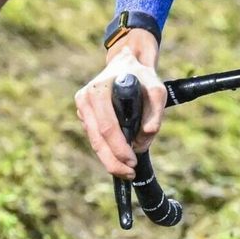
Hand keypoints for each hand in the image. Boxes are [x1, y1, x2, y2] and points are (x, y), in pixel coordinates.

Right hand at [75, 34, 165, 177]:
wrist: (127, 64)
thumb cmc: (142, 78)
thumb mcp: (157, 90)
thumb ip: (155, 113)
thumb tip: (144, 137)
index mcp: (98, 91)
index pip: (107, 126)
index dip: (119, 148)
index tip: (132, 161)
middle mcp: (85, 98)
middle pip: (97, 139)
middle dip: (113, 161)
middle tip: (129, 174)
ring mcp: (82, 107)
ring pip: (94, 141)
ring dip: (109, 160)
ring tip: (126, 172)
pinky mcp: (85, 115)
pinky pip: (95, 137)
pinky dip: (106, 151)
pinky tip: (119, 160)